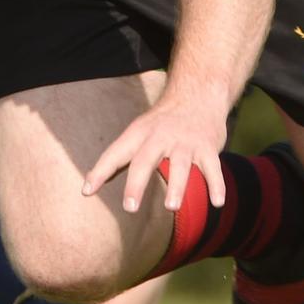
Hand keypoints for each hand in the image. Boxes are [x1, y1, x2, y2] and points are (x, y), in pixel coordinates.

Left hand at [82, 89, 229, 214]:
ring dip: (176, 186)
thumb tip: (89, 185)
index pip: (116, 153)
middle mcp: (160, 137)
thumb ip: (118, 160)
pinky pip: (213, 168)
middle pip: (145, 160)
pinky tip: (217, 203)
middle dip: (137, 184)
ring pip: (181, 165)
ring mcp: (186, 142)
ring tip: (171, 207)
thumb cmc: (161, 123)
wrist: (197, 95)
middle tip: (130, 208)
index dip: (100, 171)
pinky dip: (216, 185)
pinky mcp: (208, 147)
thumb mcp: (137, 134)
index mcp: (139, 134)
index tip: (87, 191)